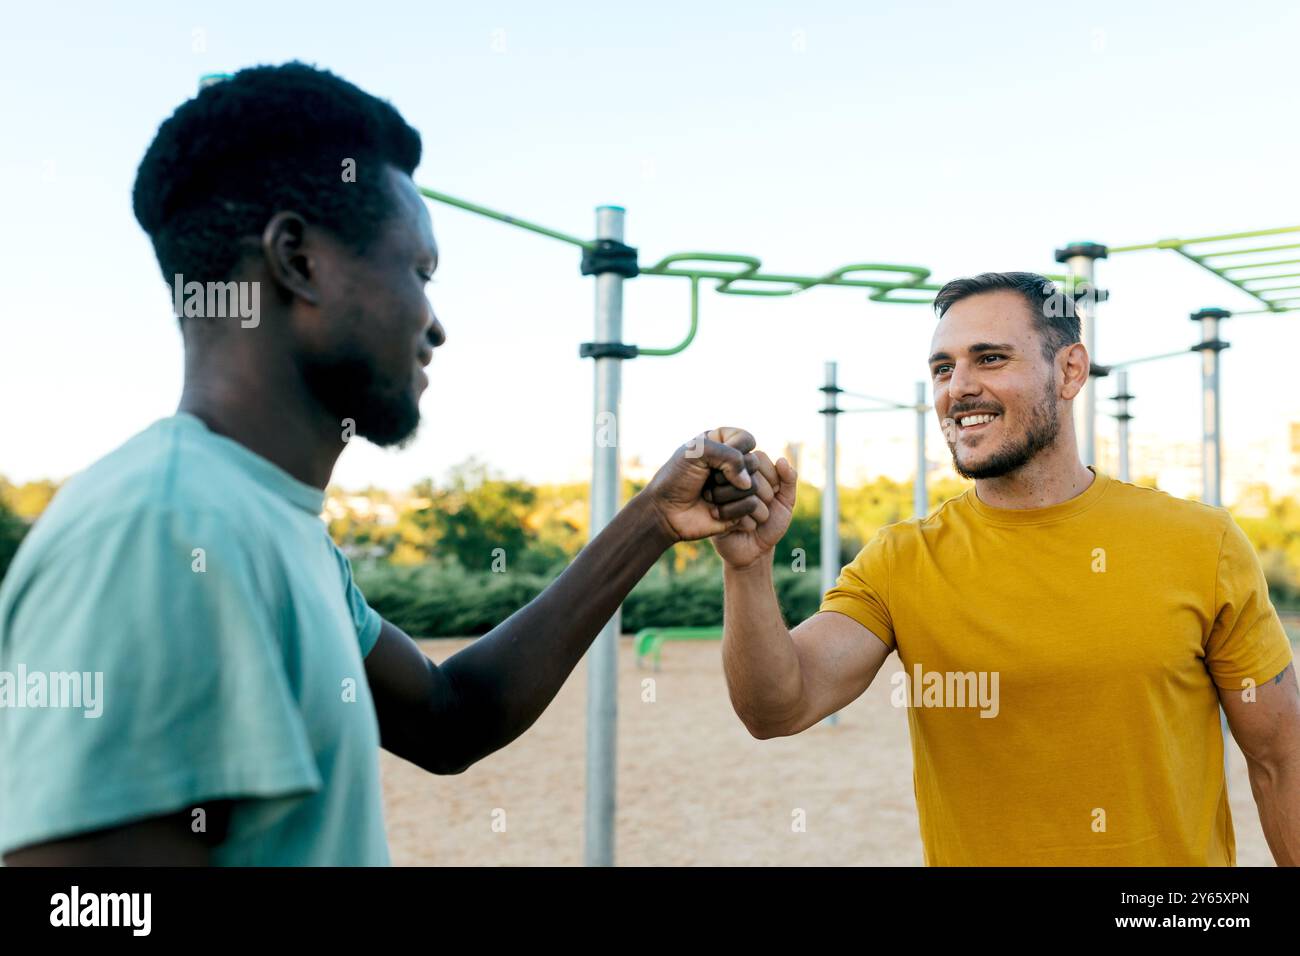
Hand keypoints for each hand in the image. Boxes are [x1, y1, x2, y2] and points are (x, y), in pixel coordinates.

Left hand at [641, 427, 768, 542]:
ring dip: (724, 494)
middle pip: (753, 463)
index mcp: (724, 443)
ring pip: (754, 486)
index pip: (747, 439)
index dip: (734, 450)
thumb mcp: (696, 452)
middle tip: (707, 480)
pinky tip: (714, 511)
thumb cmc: (676, 479)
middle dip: (724, 475)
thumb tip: (748, 483)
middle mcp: (735, 464)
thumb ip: (728, 455)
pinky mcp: (742, 509)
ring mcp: (740, 487)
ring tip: (708, 496)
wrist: (665, 512)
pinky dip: (729, 510)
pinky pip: (752, 505)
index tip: (709, 459)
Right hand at [712, 452, 796, 569]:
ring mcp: (719, 493)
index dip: (772, 477)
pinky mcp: (713, 510)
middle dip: (765, 495)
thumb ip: (789, 480)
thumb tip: (781, 460)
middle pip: (749, 471)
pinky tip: (746, 528)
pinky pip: (732, 509)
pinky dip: (746, 521)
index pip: (759, 457)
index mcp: (749, 471)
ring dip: (757, 510)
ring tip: (757, 520)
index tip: (775, 494)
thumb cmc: (771, 524)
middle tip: (765, 510)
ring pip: (740, 489)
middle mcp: (731, 479)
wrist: (755, 551)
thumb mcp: (786, 502)